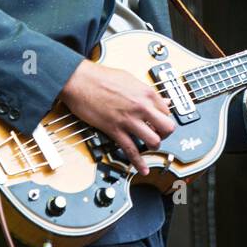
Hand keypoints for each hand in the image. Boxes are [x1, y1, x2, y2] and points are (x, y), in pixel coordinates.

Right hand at [58, 60, 175, 174]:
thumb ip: (146, 91)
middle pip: (167, 127)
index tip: (159, 121)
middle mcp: (141, 107)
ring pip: (153, 141)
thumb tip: (161, 100)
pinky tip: (143, 169)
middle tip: (159, 134)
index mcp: (146, 92)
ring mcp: (128, 120)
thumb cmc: (99, 77)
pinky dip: (138, 163)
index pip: (167, 111)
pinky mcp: (114, 130)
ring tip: (148, 146)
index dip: (164, 118)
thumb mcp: (130, 78)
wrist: (78, 80)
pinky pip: (130, 150)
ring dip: (153, 146)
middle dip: (165, 134)